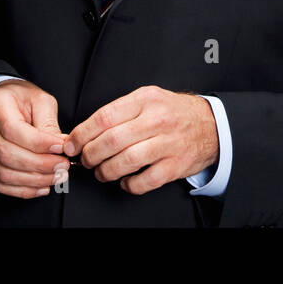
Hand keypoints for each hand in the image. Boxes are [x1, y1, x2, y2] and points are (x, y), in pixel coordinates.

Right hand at [0, 79, 68, 198]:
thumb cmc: (18, 98)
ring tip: (56, 177)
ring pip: (4, 173)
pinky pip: (0, 184)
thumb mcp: (39, 100)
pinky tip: (41, 186)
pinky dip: (22, 190)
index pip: (14, 130)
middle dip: (40, 165)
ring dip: (34, 180)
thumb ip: (48, 123)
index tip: (61, 148)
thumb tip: (61, 147)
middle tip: (63, 166)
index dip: (40, 144)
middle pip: (8, 155)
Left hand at [66, 86, 217, 194]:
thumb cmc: (172, 112)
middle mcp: (157, 120)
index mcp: (145, 100)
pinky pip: (145, 181)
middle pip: (112, 140)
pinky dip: (129, 185)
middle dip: (91, 155)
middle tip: (85, 160)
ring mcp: (168, 143)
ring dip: (106, 171)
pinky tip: (124, 181)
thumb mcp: (148, 98)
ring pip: (126, 162)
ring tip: (101, 172)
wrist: (211, 125)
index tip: (72, 144)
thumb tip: (86, 130)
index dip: (82, 134)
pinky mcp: (176, 166)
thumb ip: (120, 110)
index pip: (105, 117)